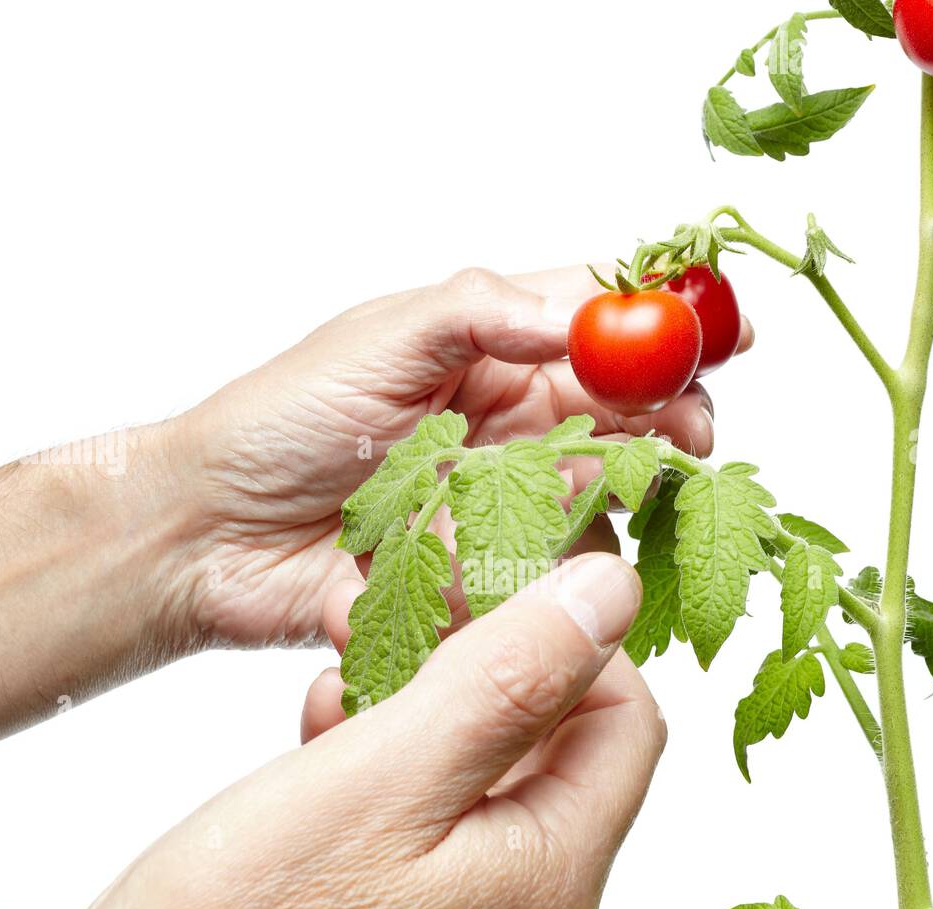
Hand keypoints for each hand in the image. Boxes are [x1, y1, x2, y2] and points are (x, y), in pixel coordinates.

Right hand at [0, 554, 664, 908]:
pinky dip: (386, 755)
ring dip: (423, 704)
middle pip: (559, 742)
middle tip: (404, 618)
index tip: (490, 586)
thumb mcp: (387, 775)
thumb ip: (508, 680)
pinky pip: (428, 811)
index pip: (627, 721)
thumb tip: (611, 591)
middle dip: (485, 665)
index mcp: (551, 879)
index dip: (574, 637)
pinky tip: (320, 733)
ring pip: (485, 769)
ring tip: (343, 682)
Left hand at [173, 266, 749, 648]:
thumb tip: (584, 318)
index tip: (724, 340)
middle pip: (626, 415)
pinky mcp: (486, 574)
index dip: (669, 330)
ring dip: (600, 492)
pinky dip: (532, 559)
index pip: (604, 328)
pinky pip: (543, 569)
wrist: (209, 533)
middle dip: (666, 420)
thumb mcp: (381, 337)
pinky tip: (488, 555)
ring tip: (576, 492)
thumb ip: (482, 310)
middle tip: (687, 433)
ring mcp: (503, 502)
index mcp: (491, 350)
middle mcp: (510, 424)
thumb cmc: (281, 420)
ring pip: (597, 495)